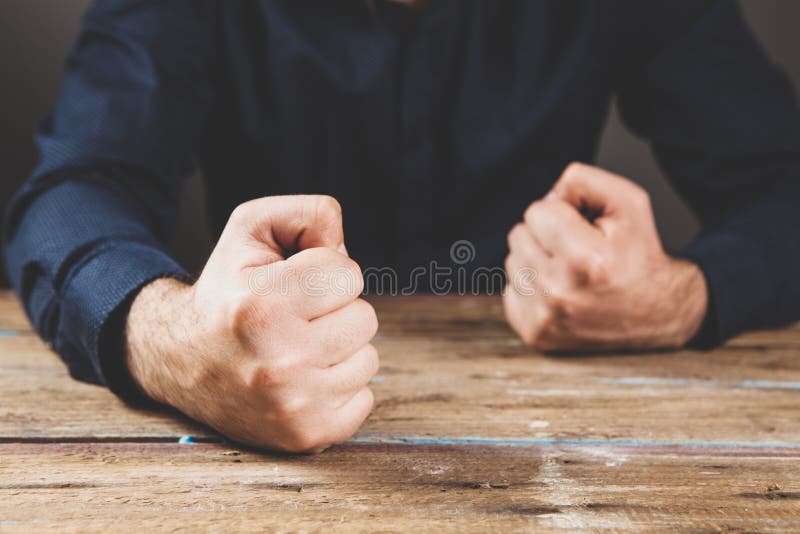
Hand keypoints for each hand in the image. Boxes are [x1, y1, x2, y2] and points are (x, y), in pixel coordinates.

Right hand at [125, 195, 377, 451]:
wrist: (181, 360)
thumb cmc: (228, 287)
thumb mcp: (253, 226)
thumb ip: (310, 214)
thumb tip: (347, 252)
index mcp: (261, 306)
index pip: (348, 274)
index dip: (325, 271)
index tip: (292, 283)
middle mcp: (277, 362)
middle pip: (365, 318)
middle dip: (335, 310)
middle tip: (293, 318)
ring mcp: (292, 405)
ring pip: (368, 359)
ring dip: (339, 349)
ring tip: (295, 348)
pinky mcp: (305, 435)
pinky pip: (364, 398)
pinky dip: (339, 386)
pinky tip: (302, 379)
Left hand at [504, 163, 707, 351]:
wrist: (659, 314)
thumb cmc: (640, 254)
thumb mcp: (628, 202)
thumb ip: (582, 181)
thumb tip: (547, 195)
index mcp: (585, 259)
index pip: (536, 211)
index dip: (561, 213)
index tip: (585, 229)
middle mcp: (561, 293)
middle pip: (518, 236)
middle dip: (546, 236)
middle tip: (579, 251)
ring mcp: (546, 319)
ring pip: (512, 262)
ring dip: (538, 261)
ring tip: (572, 272)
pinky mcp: (536, 335)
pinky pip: (511, 291)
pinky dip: (532, 288)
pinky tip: (562, 292)